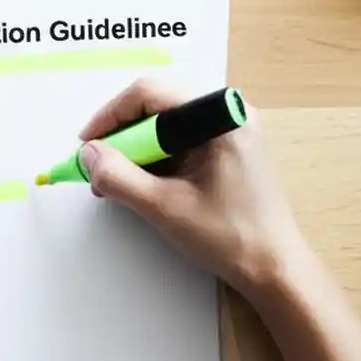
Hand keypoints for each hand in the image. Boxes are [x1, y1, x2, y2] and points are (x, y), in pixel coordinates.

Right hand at [77, 80, 312, 300]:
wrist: (273, 266)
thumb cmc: (230, 237)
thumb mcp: (163, 207)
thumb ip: (119, 177)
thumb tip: (88, 155)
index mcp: (220, 117)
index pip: (149, 94)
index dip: (110, 116)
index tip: (87, 145)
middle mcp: (227, 113)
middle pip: (156, 107)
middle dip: (121, 137)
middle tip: (97, 167)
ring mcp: (229, 130)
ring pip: (164, 125)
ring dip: (135, 151)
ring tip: (115, 183)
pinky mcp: (226, 149)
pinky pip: (179, 141)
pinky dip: (153, 160)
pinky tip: (139, 185)